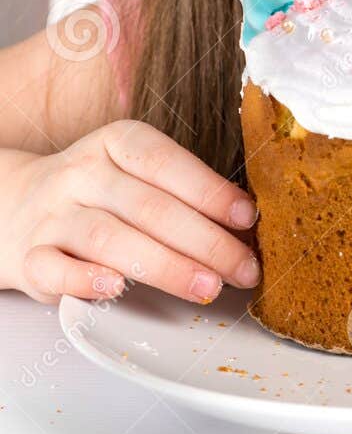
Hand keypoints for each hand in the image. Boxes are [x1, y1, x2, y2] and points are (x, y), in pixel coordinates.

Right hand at [3, 119, 260, 304]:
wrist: (14, 207)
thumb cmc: (98, 196)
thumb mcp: (135, 175)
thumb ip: (181, 193)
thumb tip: (245, 226)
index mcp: (116, 144)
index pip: (165, 162)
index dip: (209, 191)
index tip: (247, 218)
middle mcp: (83, 174)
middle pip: (149, 207)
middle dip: (205, 242)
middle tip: (243, 270)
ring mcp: (54, 215)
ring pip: (109, 237)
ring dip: (164, 265)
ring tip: (206, 287)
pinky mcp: (30, 257)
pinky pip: (53, 267)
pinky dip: (85, 279)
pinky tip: (118, 288)